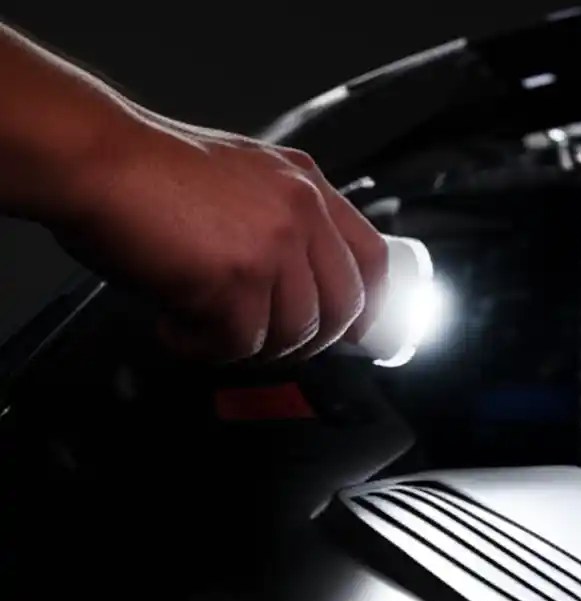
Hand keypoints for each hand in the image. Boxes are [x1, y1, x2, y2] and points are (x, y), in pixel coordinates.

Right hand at [58, 112, 387, 362]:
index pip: (371, 258)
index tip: (357, 333)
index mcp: (307, 185)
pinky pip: (240, 344)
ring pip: (294, 334)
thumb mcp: (243, 180)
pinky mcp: (236, 280)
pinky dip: (204, 348)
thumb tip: (302, 286)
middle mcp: (302, 213)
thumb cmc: (148, 170)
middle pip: (343, 306)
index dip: (370, 306)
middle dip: (307, 342)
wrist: (96, 158)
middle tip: (263, 344)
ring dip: (249, 347)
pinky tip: (177, 327)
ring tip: (206, 329)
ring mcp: (273, 246)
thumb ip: (283, 222)